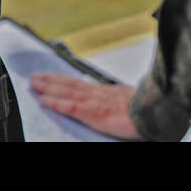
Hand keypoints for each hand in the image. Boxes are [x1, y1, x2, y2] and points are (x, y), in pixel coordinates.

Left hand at [29, 74, 144, 140]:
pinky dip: (56, 103)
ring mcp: (94, 103)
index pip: (80, 85)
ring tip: (33, 84)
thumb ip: (120, 101)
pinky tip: (44, 100)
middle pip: (69, 85)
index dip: (63, 80)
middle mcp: (97, 94)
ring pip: (66, 92)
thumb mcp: (131, 102)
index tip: (50, 76)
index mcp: (106, 93)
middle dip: (50, 80)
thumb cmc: (147, 111)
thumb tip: (119, 101)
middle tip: (33, 76)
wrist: (156, 113)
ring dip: (48, 88)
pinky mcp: (94, 113)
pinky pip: (70, 107)